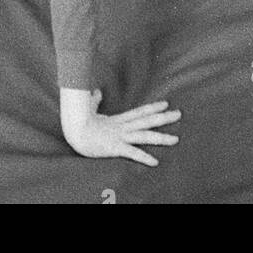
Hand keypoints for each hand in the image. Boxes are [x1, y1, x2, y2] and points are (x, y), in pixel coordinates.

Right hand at [60, 89, 180, 162]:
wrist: (73, 131)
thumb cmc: (79, 121)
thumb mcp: (90, 109)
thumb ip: (95, 101)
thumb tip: (96, 91)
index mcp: (118, 120)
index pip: (139, 112)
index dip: (153, 108)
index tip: (166, 103)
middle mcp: (122, 127)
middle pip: (147, 120)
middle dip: (164, 118)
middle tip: (179, 114)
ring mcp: (120, 137)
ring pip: (144, 136)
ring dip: (161, 138)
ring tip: (176, 139)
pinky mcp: (115, 147)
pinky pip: (132, 153)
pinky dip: (144, 157)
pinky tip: (155, 162)